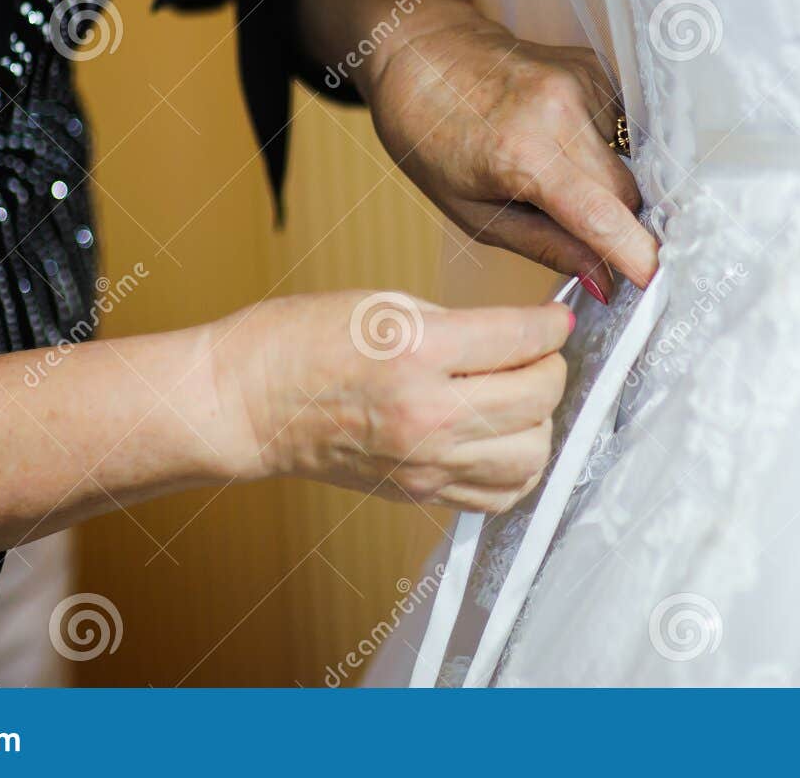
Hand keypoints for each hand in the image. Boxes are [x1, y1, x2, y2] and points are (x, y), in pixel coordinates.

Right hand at [206, 291, 572, 512]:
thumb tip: (523, 331)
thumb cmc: (301, 342)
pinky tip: (499, 435)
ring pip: (533, 455)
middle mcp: (426, 415)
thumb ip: (462, 322)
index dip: (551, 323)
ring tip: (517, 395)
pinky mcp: (420, 492)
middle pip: (540, 398)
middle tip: (535, 352)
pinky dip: (516, 466)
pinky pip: (501, 494)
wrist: (245, 405)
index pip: (522, 339)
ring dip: (540, 421)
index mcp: (416, 352)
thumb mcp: (386, 305)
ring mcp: (425, 462)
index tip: (554, 318)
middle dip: (551, 366)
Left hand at [363, 0, 657, 300]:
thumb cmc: (433, 137)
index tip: (655, 282)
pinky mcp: (596, 68)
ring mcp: (584, 81)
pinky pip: (621, 131)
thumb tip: (604, 280)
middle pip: (627, 191)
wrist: (422, 53)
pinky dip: (601, 151)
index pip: (600, 214)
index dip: (635, 254)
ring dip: (607, 185)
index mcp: (522, 150)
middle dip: (618, 226)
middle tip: (588, 241)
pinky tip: (561, 142)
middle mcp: (561, 109)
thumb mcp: (474, 213)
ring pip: (629, 162)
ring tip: (552, 174)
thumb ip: (546, 246)